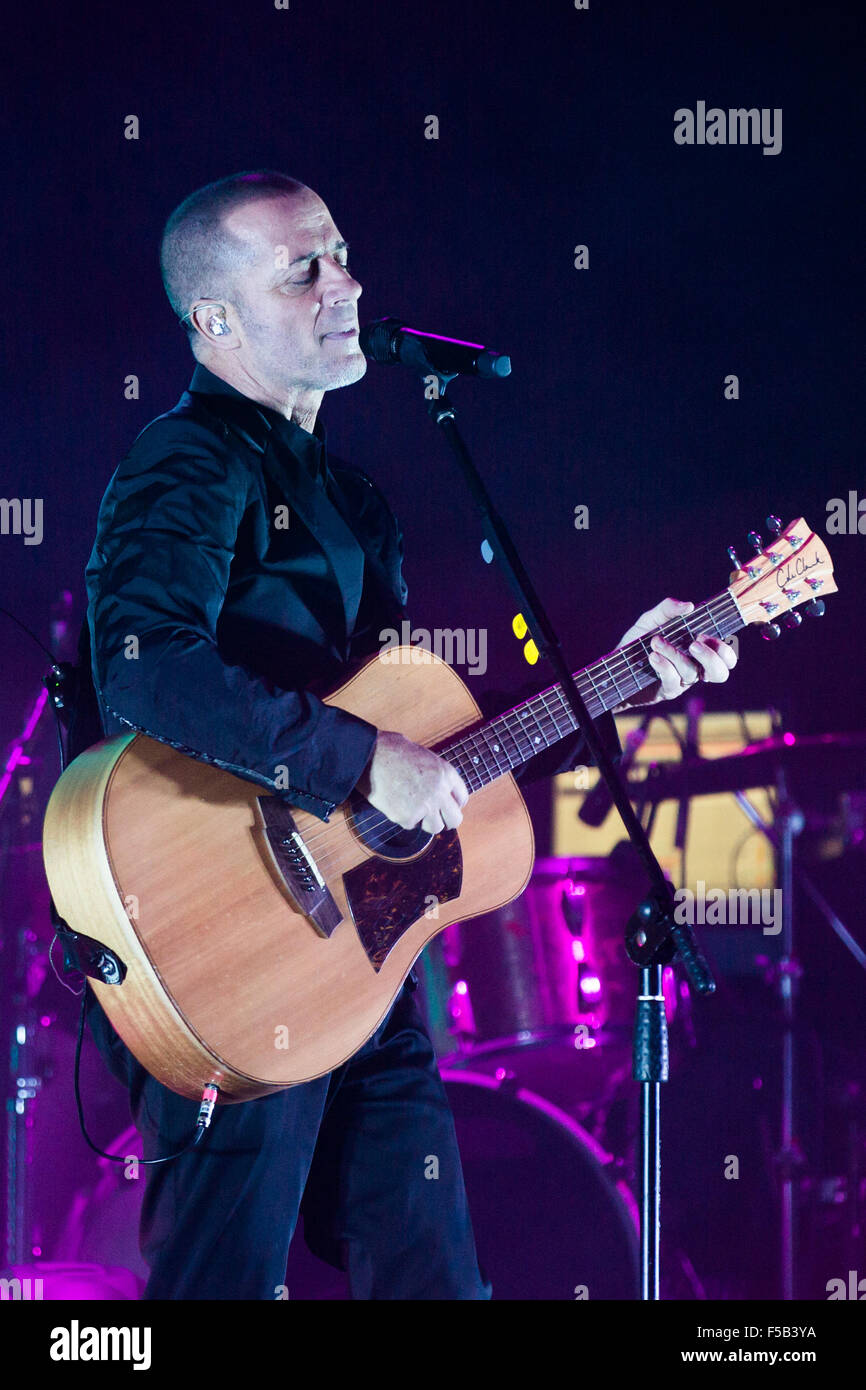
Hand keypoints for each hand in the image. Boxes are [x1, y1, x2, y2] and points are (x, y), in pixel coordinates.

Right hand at [355, 730, 468, 832]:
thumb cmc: (393, 751)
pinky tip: (395, 803)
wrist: (371, 755)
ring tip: (412, 810)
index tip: (447, 807)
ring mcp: (425, 806)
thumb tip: (442, 793)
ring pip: (435, 827)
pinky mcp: (407, 817)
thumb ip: (437, 776)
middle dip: (446, 821)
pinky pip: (411, 825)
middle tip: (437, 820)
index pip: (462, 798)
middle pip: (455, 819)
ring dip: (425, 822)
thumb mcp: (426, 757)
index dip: (454, 804)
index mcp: (447, 774)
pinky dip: (403, 818)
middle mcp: (440, 792)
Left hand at [613, 597, 737, 710]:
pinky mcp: (666, 690)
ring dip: (675, 654)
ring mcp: (681, 682)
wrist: (613, 666)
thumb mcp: (650, 620)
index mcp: (698, 651)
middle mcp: (694, 668)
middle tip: (695, 643)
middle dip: (712, 657)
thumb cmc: (637, 643)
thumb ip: (668, 609)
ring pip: (691, 672)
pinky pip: (672, 681)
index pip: (726, 656)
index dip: (724, 649)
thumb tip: (689, 606)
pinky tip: (652, 656)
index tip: (704, 634)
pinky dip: (664, 666)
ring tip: (656, 641)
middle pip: (720, 673)